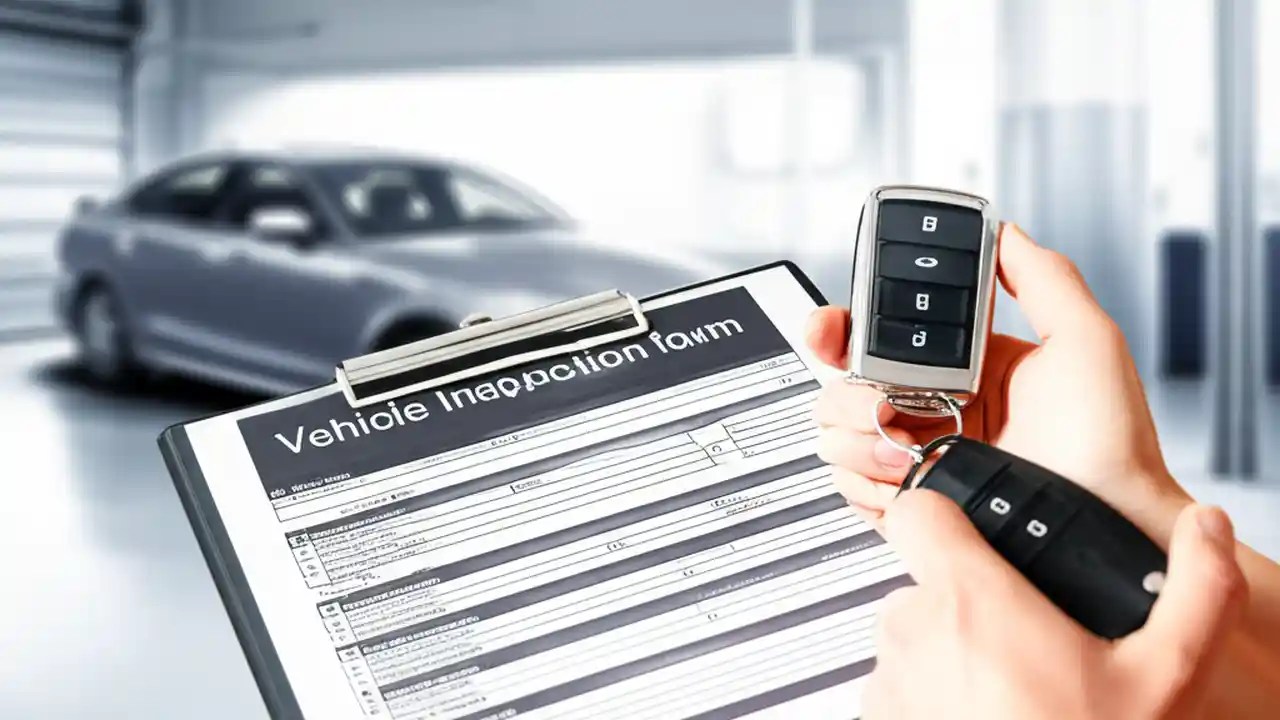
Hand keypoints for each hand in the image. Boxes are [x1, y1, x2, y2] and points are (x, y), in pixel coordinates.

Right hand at [807, 223, 1191, 544]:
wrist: (1105, 530)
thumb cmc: (1110, 446)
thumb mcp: (1085, 341)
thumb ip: (1044, 277)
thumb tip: (1004, 231)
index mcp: (964, 367)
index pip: (879, 333)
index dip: (841, 326)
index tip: (835, 329)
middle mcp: (932, 410)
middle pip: (842, 384)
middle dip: (846, 390)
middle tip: (878, 402)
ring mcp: (917, 458)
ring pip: (836, 434)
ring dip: (858, 438)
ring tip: (908, 449)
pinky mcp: (909, 504)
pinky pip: (849, 486)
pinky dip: (864, 481)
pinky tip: (903, 478)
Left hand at [864, 491, 1245, 719]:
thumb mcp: (1168, 676)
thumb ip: (1195, 591)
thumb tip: (1207, 528)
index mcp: (970, 600)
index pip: (921, 512)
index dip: (947, 516)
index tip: (976, 537)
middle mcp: (913, 634)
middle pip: (928, 584)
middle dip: (971, 604)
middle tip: (1030, 648)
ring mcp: (888, 684)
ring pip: (914, 640)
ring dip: (951, 657)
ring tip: (1014, 695)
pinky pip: (901, 690)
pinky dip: (933, 701)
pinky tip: (988, 719)